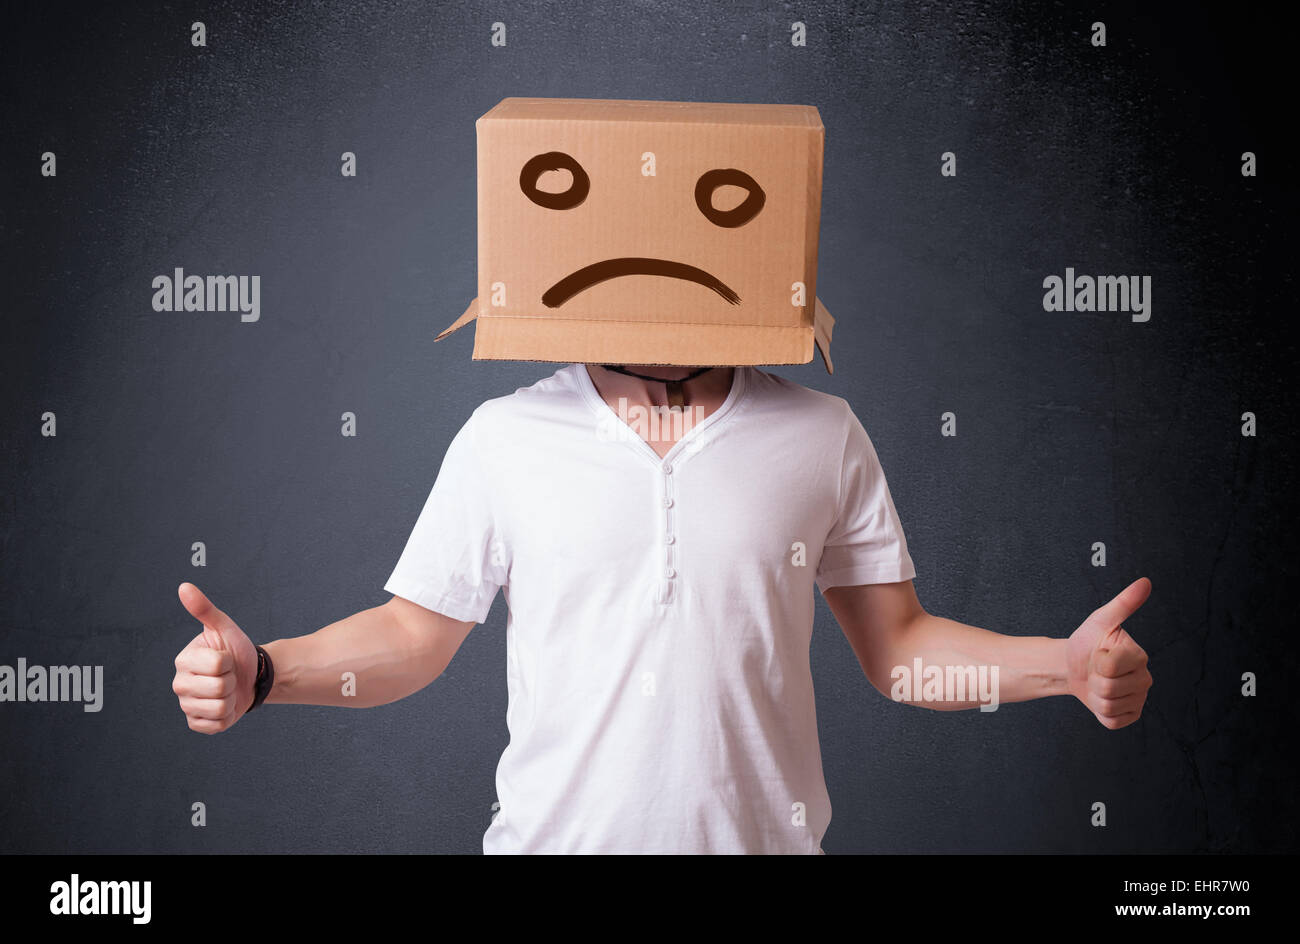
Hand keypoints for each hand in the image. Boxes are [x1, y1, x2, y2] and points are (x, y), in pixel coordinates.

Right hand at [172, 582, 258, 733]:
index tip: (226, 658)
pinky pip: (216, 725)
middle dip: (232, 681)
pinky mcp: (197, 723)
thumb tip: (184, 587)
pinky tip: (226, 705)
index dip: (230, 661)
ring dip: (232, 699)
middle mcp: (180, 684)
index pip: (218, 664)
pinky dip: (228, 716)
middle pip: (220, 688)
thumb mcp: (224, 627)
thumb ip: (205, 609)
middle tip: (229, 675)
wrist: (250, 675)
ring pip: (219, 708)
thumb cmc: (235, 650)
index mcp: (184, 661)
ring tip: (228, 690)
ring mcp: (187, 706)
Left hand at [1065, 577, 1153, 729]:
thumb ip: (1123, 603)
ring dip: (1094, 694)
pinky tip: (1100, 697)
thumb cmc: (1088, 642)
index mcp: (1139, 656)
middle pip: (1108, 688)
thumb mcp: (1100, 620)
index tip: (1099, 652)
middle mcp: (1145, 679)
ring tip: (1097, 681)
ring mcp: (1138, 700)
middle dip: (1093, 678)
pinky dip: (1099, 711)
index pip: (1110, 666)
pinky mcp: (1129, 716)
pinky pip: (1111, 721)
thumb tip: (1144, 582)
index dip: (1096, 660)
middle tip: (1096, 669)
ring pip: (1107, 705)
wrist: (1074, 665)